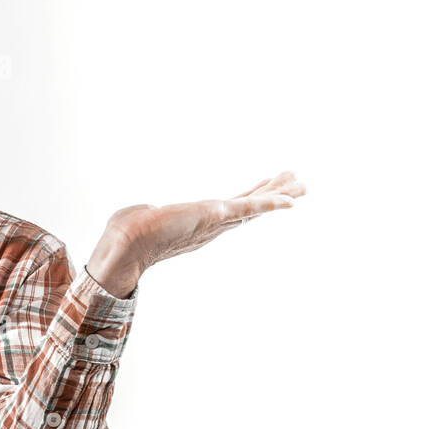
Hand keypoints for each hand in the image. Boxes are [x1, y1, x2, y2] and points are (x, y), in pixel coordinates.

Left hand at [87, 170, 306, 296]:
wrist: (126, 244)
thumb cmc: (124, 235)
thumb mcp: (139, 217)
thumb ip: (146, 212)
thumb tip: (142, 211)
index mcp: (197, 225)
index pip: (231, 210)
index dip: (251, 199)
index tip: (265, 188)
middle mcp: (212, 227)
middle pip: (249, 208)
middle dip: (273, 195)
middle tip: (297, 184)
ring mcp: (216, 223)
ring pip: (255, 207)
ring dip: (279, 195)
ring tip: (302, 185)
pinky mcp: (216, 216)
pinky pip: (250, 208)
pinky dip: (272, 203)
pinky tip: (291, 198)